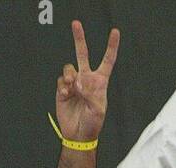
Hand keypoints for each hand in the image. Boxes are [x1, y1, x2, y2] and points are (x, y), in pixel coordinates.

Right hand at [55, 21, 119, 143]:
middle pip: (82, 54)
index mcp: (100, 82)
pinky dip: (63, 86)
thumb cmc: (92, 124)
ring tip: (72, 86)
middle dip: (79, 39)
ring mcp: (74, 83)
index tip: (114, 32)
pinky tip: (66, 95)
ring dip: (70, 75)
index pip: (107, 61)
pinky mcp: (62, 89)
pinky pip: (61, 80)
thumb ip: (91, 93)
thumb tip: (78, 82)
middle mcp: (86, 79)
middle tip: (76, 23)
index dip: (111, 47)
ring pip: (69, 67)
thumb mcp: (98, 110)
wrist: (77, 135)